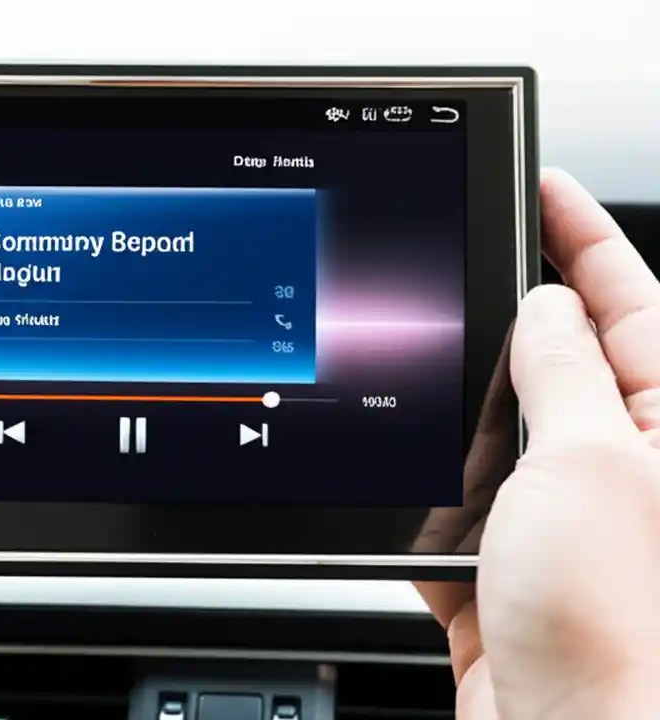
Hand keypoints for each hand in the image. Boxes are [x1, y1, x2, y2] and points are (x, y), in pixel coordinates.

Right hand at [421, 170, 659, 717]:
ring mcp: (567, 526)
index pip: (631, 303)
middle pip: (562, 364)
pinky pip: (455, 520)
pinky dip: (427, 521)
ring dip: (458, 445)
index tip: (541, 182)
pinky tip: (421, 532)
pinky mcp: (512, 576)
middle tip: (456, 288)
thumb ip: (562, 371)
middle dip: (508, 337)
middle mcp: (626, 473)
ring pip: (496, 442)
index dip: (585, 236)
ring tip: (441, 450)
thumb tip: (543, 307)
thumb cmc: (619, 630)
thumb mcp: (587, 463)